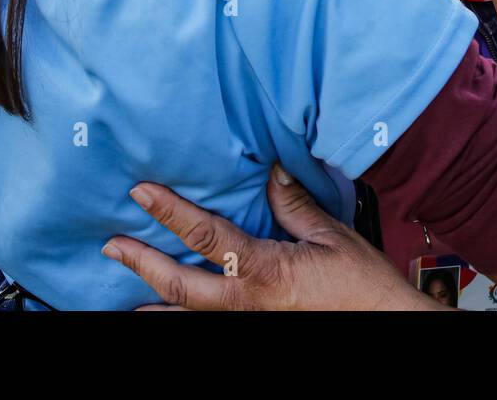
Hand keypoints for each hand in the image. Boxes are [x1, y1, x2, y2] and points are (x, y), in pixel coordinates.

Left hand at [103, 166, 440, 310]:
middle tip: (111, 246)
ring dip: (153, 299)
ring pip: (189, 313)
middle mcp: (248, 302)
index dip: (170, 212)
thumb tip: (270, 170)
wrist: (385, 325)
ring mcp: (249, 320)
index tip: (141, 192)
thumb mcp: (330, 235)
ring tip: (125, 291)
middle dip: (142, 264)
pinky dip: (183, 317)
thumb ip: (294, 204)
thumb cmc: (362, 284)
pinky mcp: (256, 326)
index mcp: (264, 270)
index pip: (205, 237)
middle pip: (181, 286)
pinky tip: (167, 311)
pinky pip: (210, 322)